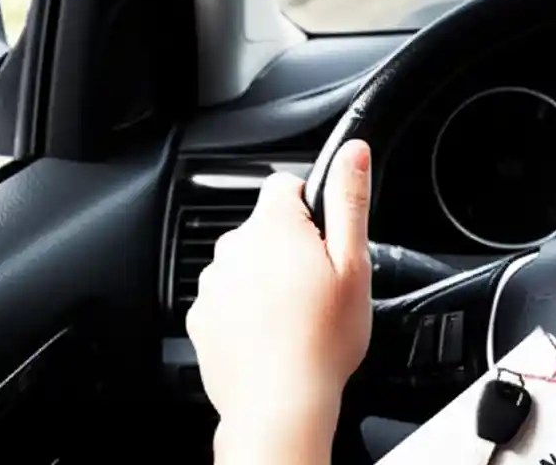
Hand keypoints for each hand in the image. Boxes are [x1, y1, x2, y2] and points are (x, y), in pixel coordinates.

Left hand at [187, 140, 372, 463]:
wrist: (280, 405)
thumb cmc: (323, 339)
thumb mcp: (353, 264)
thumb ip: (350, 200)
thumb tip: (353, 151)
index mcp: (272, 227)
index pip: (284, 184)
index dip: (311, 208)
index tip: (326, 239)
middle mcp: (232, 249)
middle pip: (266, 228)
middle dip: (292, 248)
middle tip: (321, 285)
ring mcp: (213, 285)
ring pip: (247, 265)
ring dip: (268, 280)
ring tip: (298, 316)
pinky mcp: (202, 318)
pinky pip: (229, 299)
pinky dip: (248, 311)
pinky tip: (274, 335)